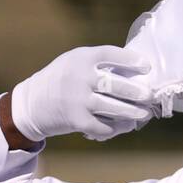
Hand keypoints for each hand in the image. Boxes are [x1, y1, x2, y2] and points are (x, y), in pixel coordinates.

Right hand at [9, 45, 152, 141]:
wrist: (32, 103)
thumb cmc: (61, 80)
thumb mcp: (74, 62)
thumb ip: (98, 64)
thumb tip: (133, 72)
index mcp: (81, 58)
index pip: (110, 54)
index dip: (130, 60)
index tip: (146, 66)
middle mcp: (79, 77)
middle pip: (115, 85)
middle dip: (136, 92)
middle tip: (149, 95)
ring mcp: (78, 100)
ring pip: (113, 108)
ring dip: (132, 113)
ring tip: (144, 114)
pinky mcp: (77, 120)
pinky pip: (103, 126)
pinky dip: (116, 128)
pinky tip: (126, 126)